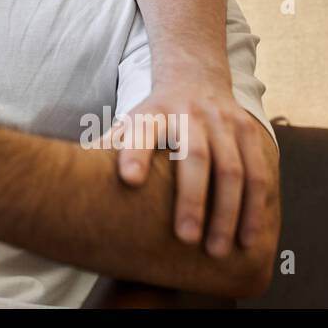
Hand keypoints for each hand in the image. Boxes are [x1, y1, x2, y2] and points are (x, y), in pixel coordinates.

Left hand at [109, 65, 275, 256]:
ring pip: (233, 169)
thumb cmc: (155, 115)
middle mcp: (190, 115)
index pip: (141, 131)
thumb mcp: (130, 122)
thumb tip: (69, 170)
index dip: (135, 153)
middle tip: (187, 238)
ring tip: (219, 250)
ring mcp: (223, 122)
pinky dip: (256, 206)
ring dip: (229, 212)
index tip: (128, 180)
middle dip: (193, 198)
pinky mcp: (248, 132)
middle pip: (195, 156)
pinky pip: (258, 172)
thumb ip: (110, 146)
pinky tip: (250, 237)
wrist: (195, 77)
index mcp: (153, 114)